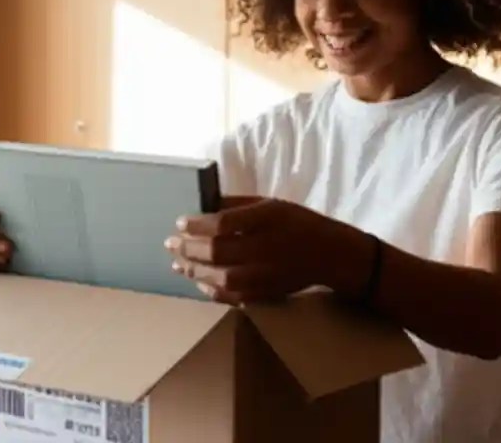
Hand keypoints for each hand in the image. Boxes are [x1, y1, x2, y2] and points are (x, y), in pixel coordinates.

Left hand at [164, 196, 362, 303]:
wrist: (330, 255)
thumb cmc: (298, 223)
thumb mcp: (272, 203)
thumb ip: (238, 204)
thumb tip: (206, 205)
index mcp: (266, 220)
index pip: (222, 224)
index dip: (197, 224)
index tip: (180, 222)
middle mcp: (264, 248)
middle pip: (216, 252)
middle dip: (188, 248)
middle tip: (170, 243)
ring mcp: (264, 274)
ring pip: (220, 277)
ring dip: (194, 270)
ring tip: (177, 264)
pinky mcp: (265, 293)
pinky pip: (232, 296)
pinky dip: (211, 290)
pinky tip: (198, 282)